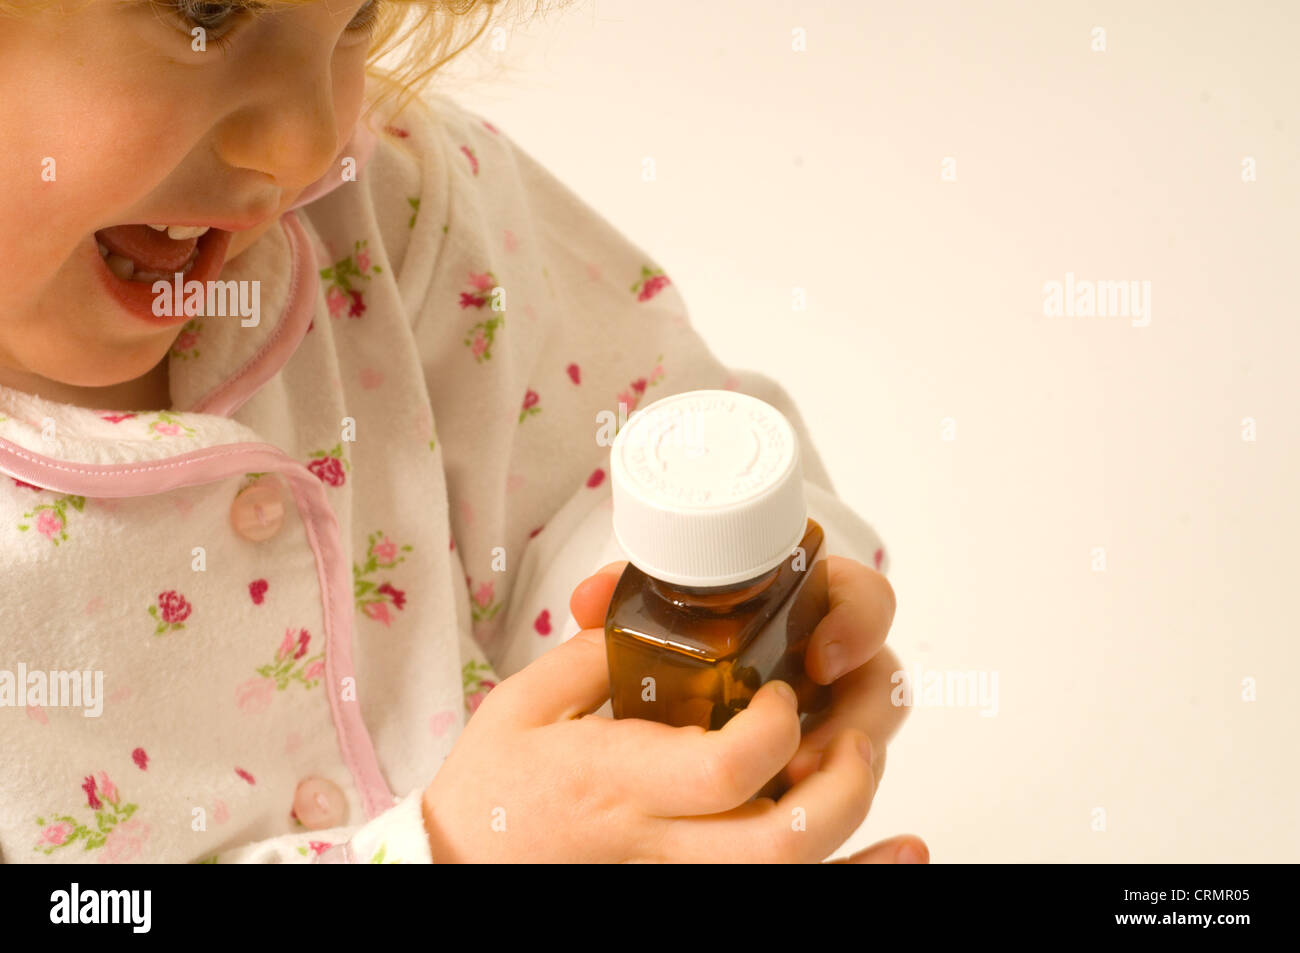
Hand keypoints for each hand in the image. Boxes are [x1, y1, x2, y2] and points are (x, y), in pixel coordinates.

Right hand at [419, 559, 908, 861]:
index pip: (730, 765)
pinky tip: (909, 850)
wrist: (460, 867)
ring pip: (797, 869)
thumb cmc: (490, 789)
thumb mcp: (524, 702)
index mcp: (620, 780)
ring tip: (858, 754)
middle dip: (846, 773)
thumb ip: (595, 656)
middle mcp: (663, 841)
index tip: (781, 682)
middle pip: (789, 835)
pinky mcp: (693, 887)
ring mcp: (683, 876)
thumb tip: (658, 612)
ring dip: (856, 810)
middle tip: (845, 721)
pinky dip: (864, 875)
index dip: (779, 721)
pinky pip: (796, 899)